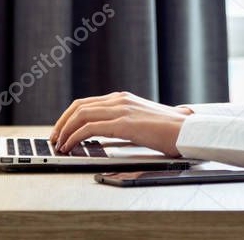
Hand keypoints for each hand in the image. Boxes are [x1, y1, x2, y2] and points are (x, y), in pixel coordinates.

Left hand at [49, 91, 193, 157]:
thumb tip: (112, 134)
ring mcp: (121, 109)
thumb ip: (127, 123)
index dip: (69, 116)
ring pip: (80, 114)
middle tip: (54, 138)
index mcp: (123, 98)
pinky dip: (75, 137)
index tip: (61, 130)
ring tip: (59, 144)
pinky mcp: (124, 123)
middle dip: (61, 122)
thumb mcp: (143, 122)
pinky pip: (89, 128)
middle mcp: (119, 100)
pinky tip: (71, 146)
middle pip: (79, 106)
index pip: (87, 103)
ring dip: (65, 130)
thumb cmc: (171, 130)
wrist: (188, 130)